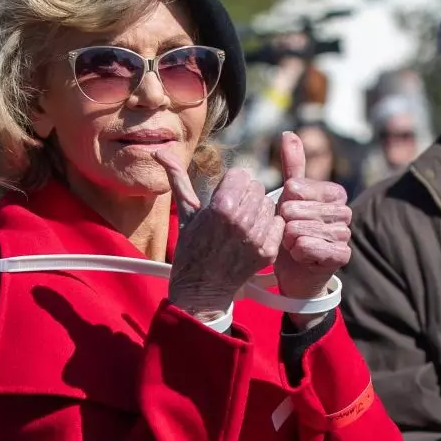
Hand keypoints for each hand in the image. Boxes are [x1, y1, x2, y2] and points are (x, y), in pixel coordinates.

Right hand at [154, 150, 284, 322]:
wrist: (201, 290)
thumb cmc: (191, 249)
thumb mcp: (186, 212)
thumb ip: (178, 177)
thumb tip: (161, 151)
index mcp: (220, 206)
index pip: (242, 174)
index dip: (232, 184)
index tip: (224, 197)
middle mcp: (241, 220)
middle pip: (257, 187)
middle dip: (245, 195)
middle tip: (232, 212)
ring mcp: (257, 237)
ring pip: (268, 203)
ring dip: (257, 211)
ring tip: (242, 225)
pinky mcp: (269, 252)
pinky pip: (278, 224)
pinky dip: (268, 227)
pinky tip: (252, 236)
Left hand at [273, 131, 351, 328]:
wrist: (296, 269)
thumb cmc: (292, 228)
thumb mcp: (289, 195)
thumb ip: (293, 165)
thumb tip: (289, 133)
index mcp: (335, 192)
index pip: (297, 188)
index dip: (284, 202)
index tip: (287, 212)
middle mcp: (345, 211)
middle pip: (297, 210)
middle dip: (285, 222)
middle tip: (288, 231)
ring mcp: (345, 234)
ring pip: (301, 229)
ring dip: (289, 239)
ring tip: (293, 243)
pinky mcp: (342, 256)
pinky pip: (310, 248)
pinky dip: (298, 252)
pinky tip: (300, 255)